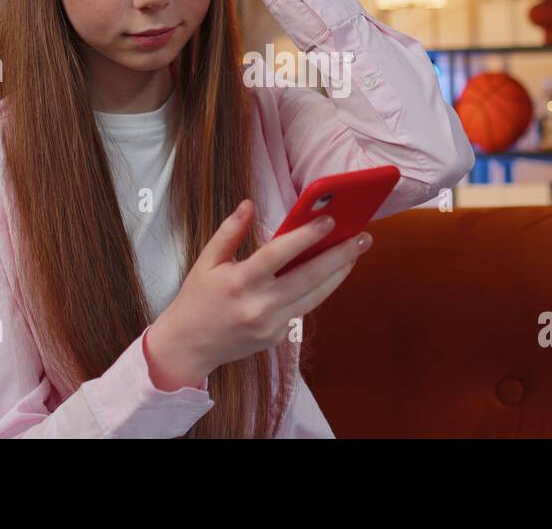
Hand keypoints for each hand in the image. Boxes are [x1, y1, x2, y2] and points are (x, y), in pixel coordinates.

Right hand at [143, 198, 372, 390]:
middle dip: (339, 256)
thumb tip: (248, 204)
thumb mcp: (206, 261)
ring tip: (356, 252)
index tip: (329, 220)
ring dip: (339, 273)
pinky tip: (332, 272)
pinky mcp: (278, 337)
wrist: (190, 346)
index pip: (278, 254)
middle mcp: (259, 305)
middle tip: (362, 237)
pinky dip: (319, 290)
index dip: (305, 237)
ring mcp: (271, 325)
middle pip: (308, 278)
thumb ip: (229, 231)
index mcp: (239, 282)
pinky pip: (304, 309)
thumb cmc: (198, 298)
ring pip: (315, 296)